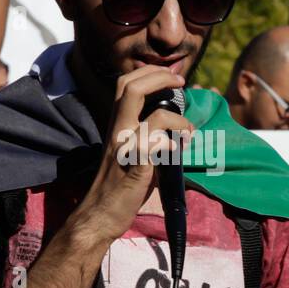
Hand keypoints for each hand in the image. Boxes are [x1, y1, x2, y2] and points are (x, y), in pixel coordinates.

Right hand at [74, 68, 192, 244]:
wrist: (99, 215)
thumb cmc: (119, 188)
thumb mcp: (132, 154)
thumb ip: (149, 137)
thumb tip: (177, 130)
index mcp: (116, 125)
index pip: (125, 84)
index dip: (150, 72)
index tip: (172, 76)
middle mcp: (117, 131)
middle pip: (131, 86)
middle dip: (160, 76)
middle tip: (181, 81)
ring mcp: (124, 147)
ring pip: (156, 117)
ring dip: (180, 121)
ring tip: (189, 131)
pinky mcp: (135, 166)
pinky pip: (157, 145)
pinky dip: (174, 144)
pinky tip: (180, 151)